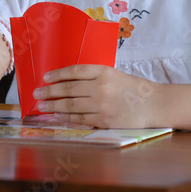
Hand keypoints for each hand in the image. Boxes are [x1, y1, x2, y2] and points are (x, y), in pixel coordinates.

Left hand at [32, 65, 162, 128]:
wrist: (154, 104)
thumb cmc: (133, 88)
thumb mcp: (115, 75)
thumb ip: (94, 77)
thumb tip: (68, 81)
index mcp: (104, 72)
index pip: (75, 71)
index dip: (58, 74)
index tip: (45, 77)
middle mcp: (101, 87)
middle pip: (69, 89)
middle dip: (49, 91)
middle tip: (36, 93)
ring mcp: (102, 105)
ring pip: (71, 105)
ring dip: (53, 105)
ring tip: (42, 106)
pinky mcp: (104, 120)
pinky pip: (80, 118)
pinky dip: (66, 117)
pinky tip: (57, 115)